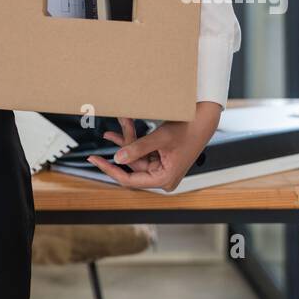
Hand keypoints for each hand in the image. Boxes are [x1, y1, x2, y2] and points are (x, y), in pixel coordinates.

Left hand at [86, 102, 221, 191]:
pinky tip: (124, 127)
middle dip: (124, 144)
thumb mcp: (159, 138)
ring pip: (136, 155)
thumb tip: (117, 159)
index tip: (95, 161)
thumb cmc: (187, 129)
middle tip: (110, 129)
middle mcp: (163, 177)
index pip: (130, 180)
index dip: (110, 170)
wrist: (204, 118)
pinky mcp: (162, 158)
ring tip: (122, 121)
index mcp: (164, 179)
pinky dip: (134, 139)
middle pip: (133, 164)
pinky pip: (142, 151)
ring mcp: (162, 168)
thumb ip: (137, 149)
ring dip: (128, 139)